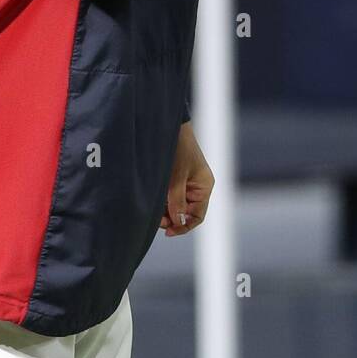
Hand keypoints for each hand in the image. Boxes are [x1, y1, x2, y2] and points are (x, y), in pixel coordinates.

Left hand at [160, 122, 213, 236]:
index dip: (183, 226)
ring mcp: (185, 184)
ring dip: (164, 210)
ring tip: (152, 208)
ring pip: (175, 206)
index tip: (168, 231)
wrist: (168, 126)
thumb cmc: (178, 149)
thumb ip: (177, 201)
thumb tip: (177, 222)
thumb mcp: (176, 177)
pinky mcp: (174, 180)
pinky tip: (152, 199)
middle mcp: (196, 187)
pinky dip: (161, 202)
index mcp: (204, 187)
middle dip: (171, 218)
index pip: (197, 216)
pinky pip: (169, 197)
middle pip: (185, 213)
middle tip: (155, 219)